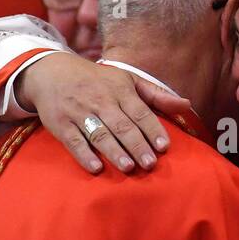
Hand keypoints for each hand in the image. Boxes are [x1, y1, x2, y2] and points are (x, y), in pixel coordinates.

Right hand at [16, 54, 192, 173]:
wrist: (51, 72)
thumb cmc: (97, 80)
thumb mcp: (127, 80)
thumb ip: (156, 96)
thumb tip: (187, 105)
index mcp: (119, 89)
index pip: (140, 111)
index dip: (152, 129)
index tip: (164, 146)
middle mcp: (101, 100)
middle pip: (121, 125)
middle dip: (137, 144)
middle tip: (150, 163)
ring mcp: (79, 112)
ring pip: (100, 134)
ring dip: (114, 151)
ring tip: (129, 167)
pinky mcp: (61, 124)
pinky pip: (74, 141)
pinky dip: (84, 155)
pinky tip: (96, 167)